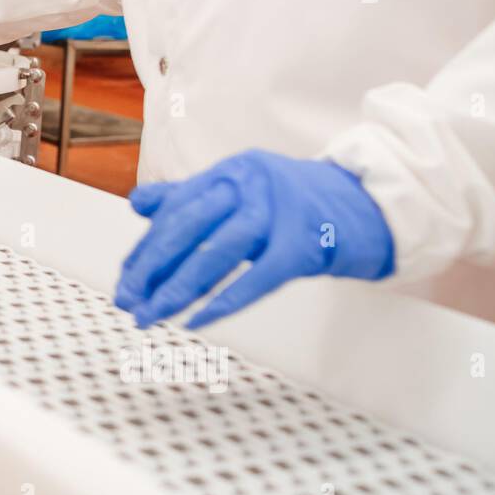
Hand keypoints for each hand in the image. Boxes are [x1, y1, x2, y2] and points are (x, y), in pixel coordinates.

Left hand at [114, 150, 394, 328]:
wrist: (369, 204)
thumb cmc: (297, 203)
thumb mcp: (241, 189)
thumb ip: (190, 196)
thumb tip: (138, 204)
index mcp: (230, 172)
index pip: (176, 210)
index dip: (147, 246)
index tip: (126, 278)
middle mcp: (250, 185)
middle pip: (188, 228)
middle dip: (152, 267)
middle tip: (128, 299)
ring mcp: (277, 213)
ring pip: (215, 254)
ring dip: (177, 289)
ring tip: (151, 315)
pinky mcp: (302, 245)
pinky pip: (255, 279)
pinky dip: (222, 302)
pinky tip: (195, 321)